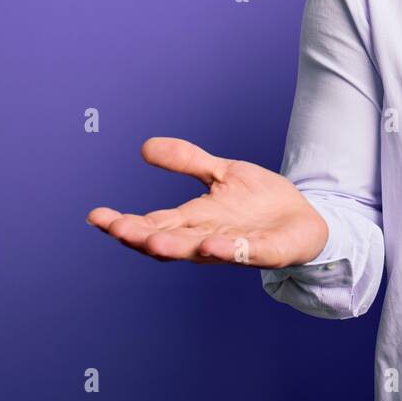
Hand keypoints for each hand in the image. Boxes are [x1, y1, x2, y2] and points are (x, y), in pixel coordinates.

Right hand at [86, 137, 329, 267]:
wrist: (305, 218)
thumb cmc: (260, 201)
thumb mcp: (222, 173)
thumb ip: (188, 161)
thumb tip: (146, 146)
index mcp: (193, 221)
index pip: (151, 224)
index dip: (124, 223)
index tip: (96, 216)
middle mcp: (207, 238)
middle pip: (167, 242)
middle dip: (140, 237)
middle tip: (115, 229)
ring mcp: (235, 247)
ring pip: (199, 252)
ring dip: (176, 249)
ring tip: (153, 242)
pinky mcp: (266, 251)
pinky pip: (245, 254)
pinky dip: (228, 252)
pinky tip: (212, 245)